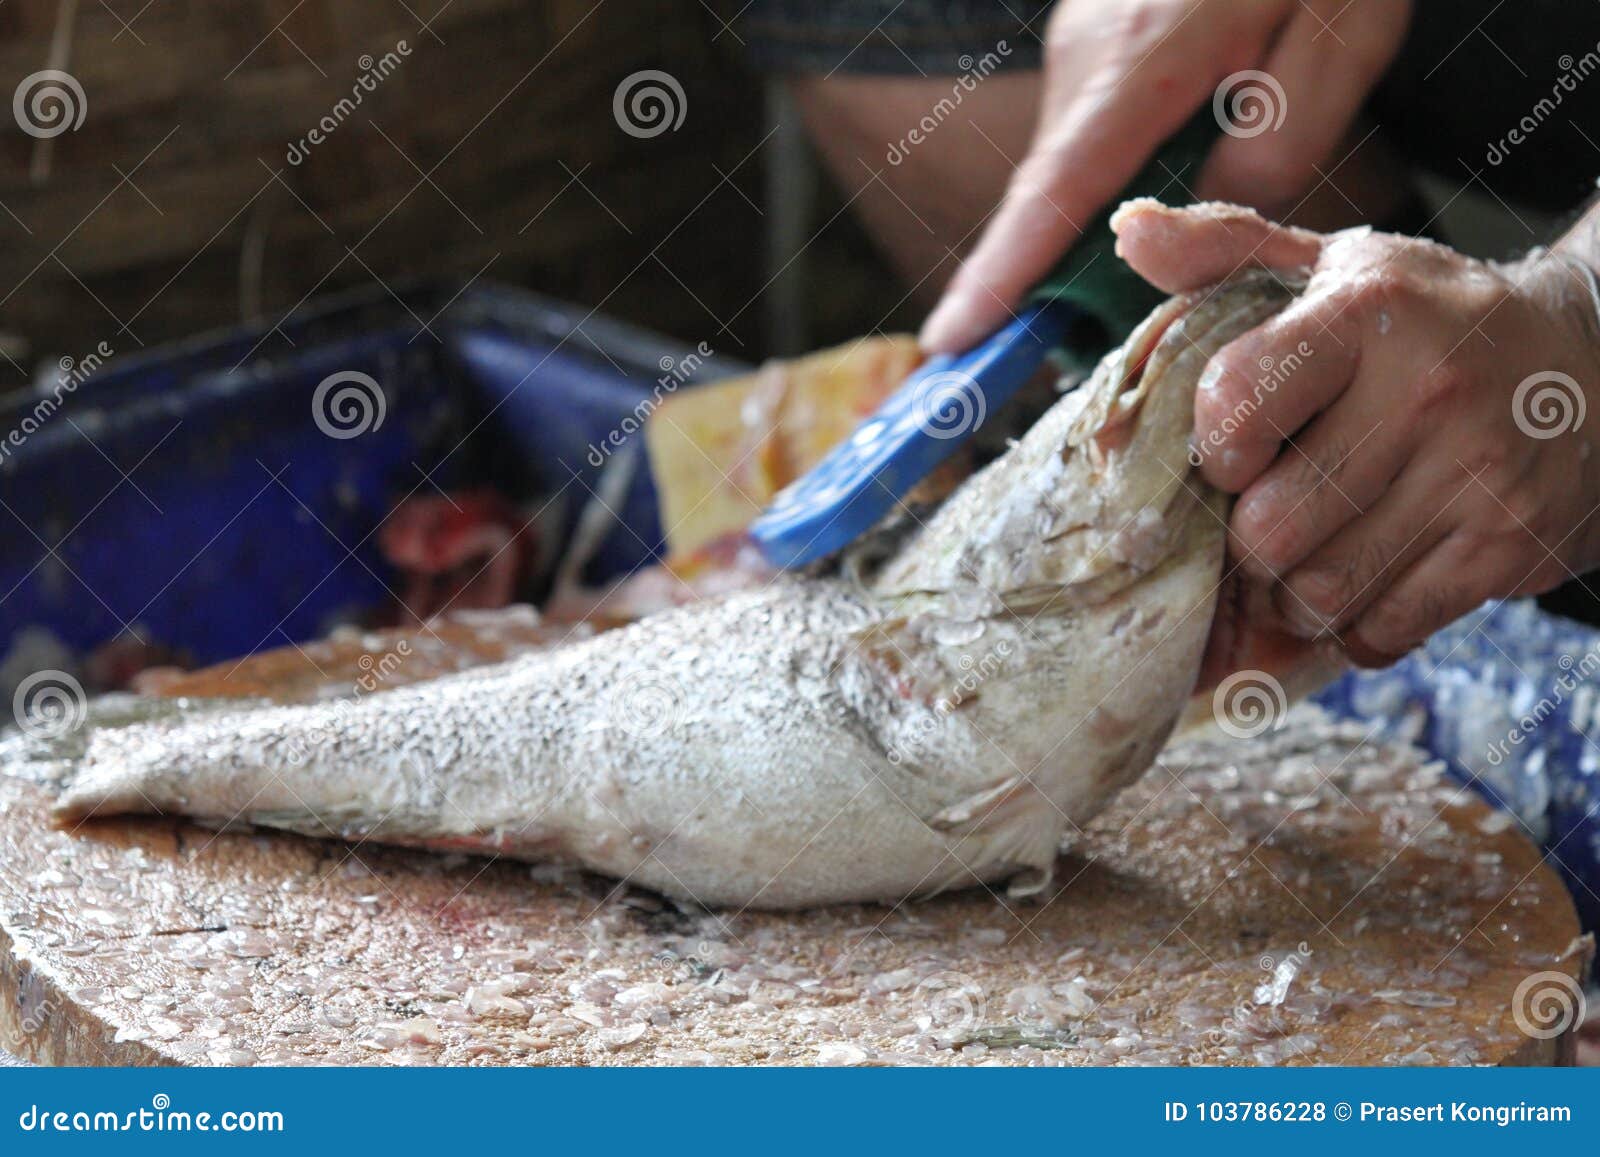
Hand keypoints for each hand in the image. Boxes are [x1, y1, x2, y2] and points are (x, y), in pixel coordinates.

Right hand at [918, 0, 1410, 354]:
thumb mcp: (1349, 24)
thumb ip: (1288, 133)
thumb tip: (1222, 214)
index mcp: (1147, 56)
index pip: (1055, 191)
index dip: (1001, 274)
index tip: (952, 339)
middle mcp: (1092, 50)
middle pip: (1057, 188)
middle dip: (1059, 267)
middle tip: (1073, 330)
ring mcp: (1084, 35)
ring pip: (1080, 158)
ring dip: (1107, 212)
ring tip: (1158, 230)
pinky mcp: (1096, 29)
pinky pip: (1095, 124)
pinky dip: (1120, 168)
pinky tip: (1179, 163)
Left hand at [1114, 199, 1599, 662]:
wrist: (1593, 370)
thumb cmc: (1429, 322)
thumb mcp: (1335, 267)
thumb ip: (1226, 251)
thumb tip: (1130, 230)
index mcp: (1367, 313)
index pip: (1234, 400)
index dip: (1213, 447)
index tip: (1234, 449)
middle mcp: (1428, 392)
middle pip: (1269, 528)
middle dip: (1245, 542)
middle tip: (1262, 518)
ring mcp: (1476, 478)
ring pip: (1318, 592)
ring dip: (1292, 593)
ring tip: (1309, 551)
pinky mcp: (1505, 551)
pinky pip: (1380, 632)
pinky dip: (1351, 625)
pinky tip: (1364, 577)